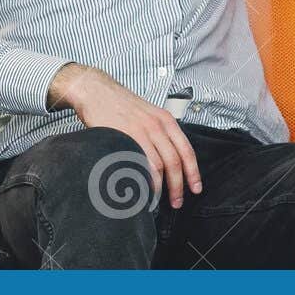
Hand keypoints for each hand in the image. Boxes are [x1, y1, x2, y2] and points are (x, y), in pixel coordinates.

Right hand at [49, 64, 200, 208]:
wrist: (98, 91)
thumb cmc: (123, 107)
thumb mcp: (150, 116)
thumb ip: (160, 135)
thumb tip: (169, 163)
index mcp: (167, 121)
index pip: (187, 150)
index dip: (193, 173)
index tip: (196, 189)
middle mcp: (157, 126)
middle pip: (174, 162)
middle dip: (178, 186)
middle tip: (176, 202)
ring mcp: (140, 131)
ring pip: (157, 166)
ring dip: (158, 188)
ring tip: (156, 201)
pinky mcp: (122, 137)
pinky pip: (136, 163)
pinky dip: (140, 180)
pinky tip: (139, 190)